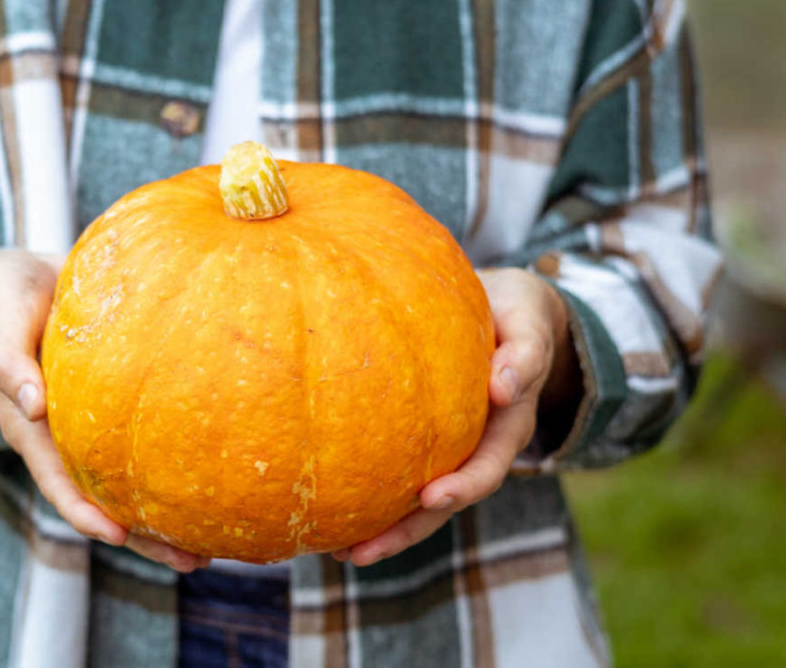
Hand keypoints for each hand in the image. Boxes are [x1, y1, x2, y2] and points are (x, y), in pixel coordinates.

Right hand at [0, 249, 209, 572]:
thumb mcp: (2, 319)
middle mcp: (58, 439)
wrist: (19, 282)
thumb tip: (33, 405)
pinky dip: (168, 474)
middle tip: (191, 562)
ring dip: (161, 522)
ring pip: (123, 486)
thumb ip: (10, 360)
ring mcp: (84, 432)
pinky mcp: (108, 414)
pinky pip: (138, 454)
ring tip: (209, 551)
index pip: (57, 479)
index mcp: (28, 424)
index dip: (84, 511)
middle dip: (142, 537)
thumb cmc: (7, 298)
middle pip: (99, 500)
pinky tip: (208, 490)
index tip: (118, 535)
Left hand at [333, 268, 578, 566]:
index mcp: (507, 427)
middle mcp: (478, 447)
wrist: (508, 310)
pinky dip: (370, 492)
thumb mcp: (530, 326)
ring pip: (417, 499)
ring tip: (340, 552)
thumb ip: (524, 355)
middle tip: (361, 552)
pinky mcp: (424, 438)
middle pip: (443, 503)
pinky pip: (397, 470)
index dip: (462, 487)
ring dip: (383, 528)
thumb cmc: (519, 315)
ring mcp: (450, 448)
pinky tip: (332, 506)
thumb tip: (503, 389)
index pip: (486, 468)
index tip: (430, 498)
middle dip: (405, 531)